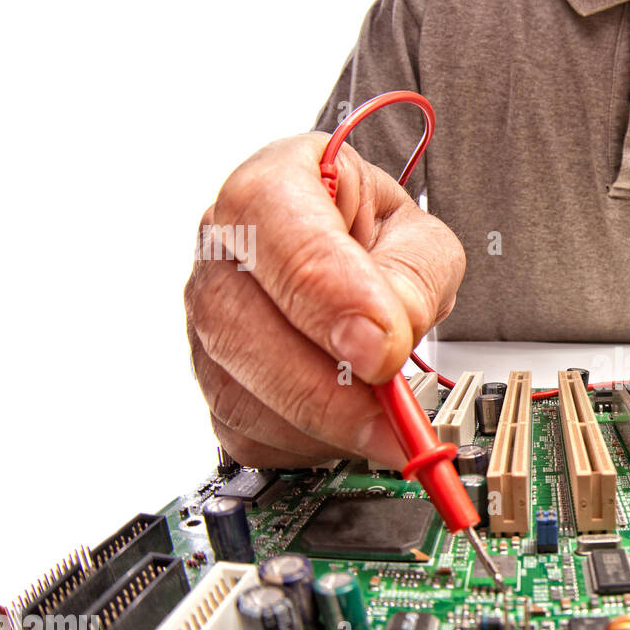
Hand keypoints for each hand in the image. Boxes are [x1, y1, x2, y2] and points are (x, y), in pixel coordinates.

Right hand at [184, 133, 464, 467]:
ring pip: (234, 387)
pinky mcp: (215, 378)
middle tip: (391, 417)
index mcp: (273, 183)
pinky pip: (244, 430)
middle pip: (236, 320)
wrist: (357, 260)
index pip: (277, 228)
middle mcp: (222, 246)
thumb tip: (389, 332)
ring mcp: (206, 315)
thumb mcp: (422, 239)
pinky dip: (303, 445)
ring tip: (384, 427)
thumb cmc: (378, 240)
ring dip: (318, 424)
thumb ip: (415, 275)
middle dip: (324, 387)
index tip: (381, 350)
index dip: (329, 296)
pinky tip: (345, 428)